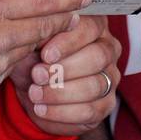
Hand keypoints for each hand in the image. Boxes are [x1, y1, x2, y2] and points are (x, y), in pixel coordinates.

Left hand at [8, 11, 120, 134]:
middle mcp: (108, 50)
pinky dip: (62, 113)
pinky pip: (90, 111)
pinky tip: (41, 109)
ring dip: (60, 92)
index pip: (90, 28)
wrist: (32, 90)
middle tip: (37, 75)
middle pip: (97, 57)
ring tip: (34, 94)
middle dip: (64, 68)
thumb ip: (37, 38)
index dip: (68, 42)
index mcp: (94, 26)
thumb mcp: (30, 45)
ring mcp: (110, 78)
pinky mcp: (105, 104)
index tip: (45, 55)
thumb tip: (39, 34)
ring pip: (94, 86)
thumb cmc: (34, 59)